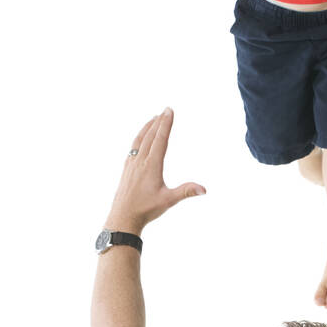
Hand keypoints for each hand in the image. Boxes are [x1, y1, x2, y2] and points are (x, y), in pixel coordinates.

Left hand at [105, 109, 205, 233]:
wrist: (123, 217)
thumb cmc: (146, 210)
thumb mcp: (168, 200)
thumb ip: (186, 191)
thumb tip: (204, 189)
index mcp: (151, 166)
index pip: (160, 139)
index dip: (166, 124)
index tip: (169, 111)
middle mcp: (140, 161)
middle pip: (150, 136)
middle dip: (159, 122)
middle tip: (166, 109)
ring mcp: (131, 164)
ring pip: (139, 140)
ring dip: (147, 127)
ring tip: (154, 118)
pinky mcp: (126, 169)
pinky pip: (133, 147)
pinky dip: (139, 138)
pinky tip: (141, 139)